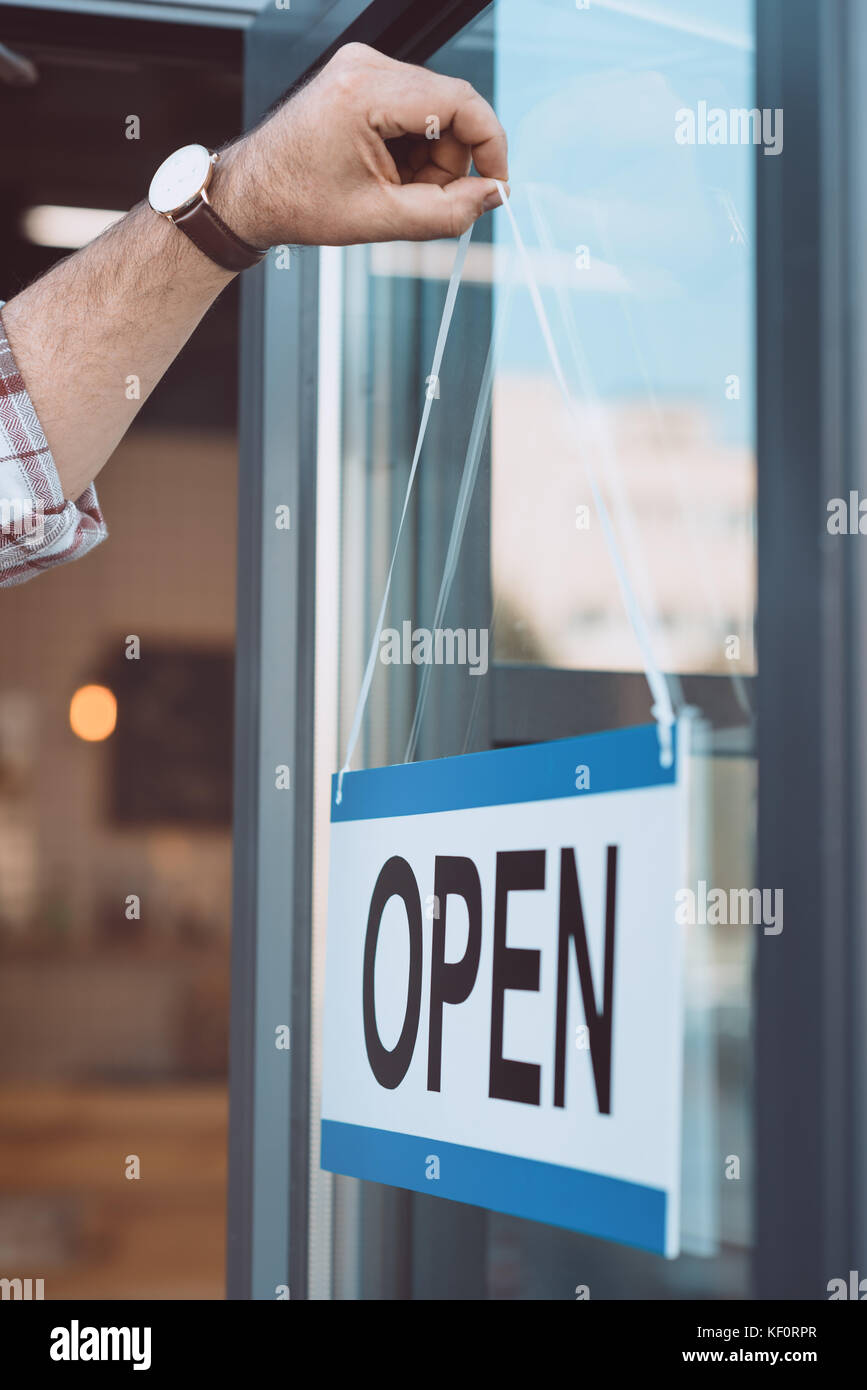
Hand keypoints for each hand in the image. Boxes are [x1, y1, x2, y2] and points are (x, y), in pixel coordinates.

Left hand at [218, 42, 508, 246]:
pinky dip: (412, 147)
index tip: (498, 184)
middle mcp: (367, 65)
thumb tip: (494, 197)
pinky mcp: (362, 75)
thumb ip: (447, 213)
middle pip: (451, 108)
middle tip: (418, 201)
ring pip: (436, 111)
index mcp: (366, 92)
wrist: (253, 192)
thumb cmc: (300, 203)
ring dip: (429, 158)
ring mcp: (364, 65)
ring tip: (392, 188)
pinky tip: (384, 169)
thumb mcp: (381, 220)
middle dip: (449, 163)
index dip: (491, 145)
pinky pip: (415, 109)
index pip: (461, 102)